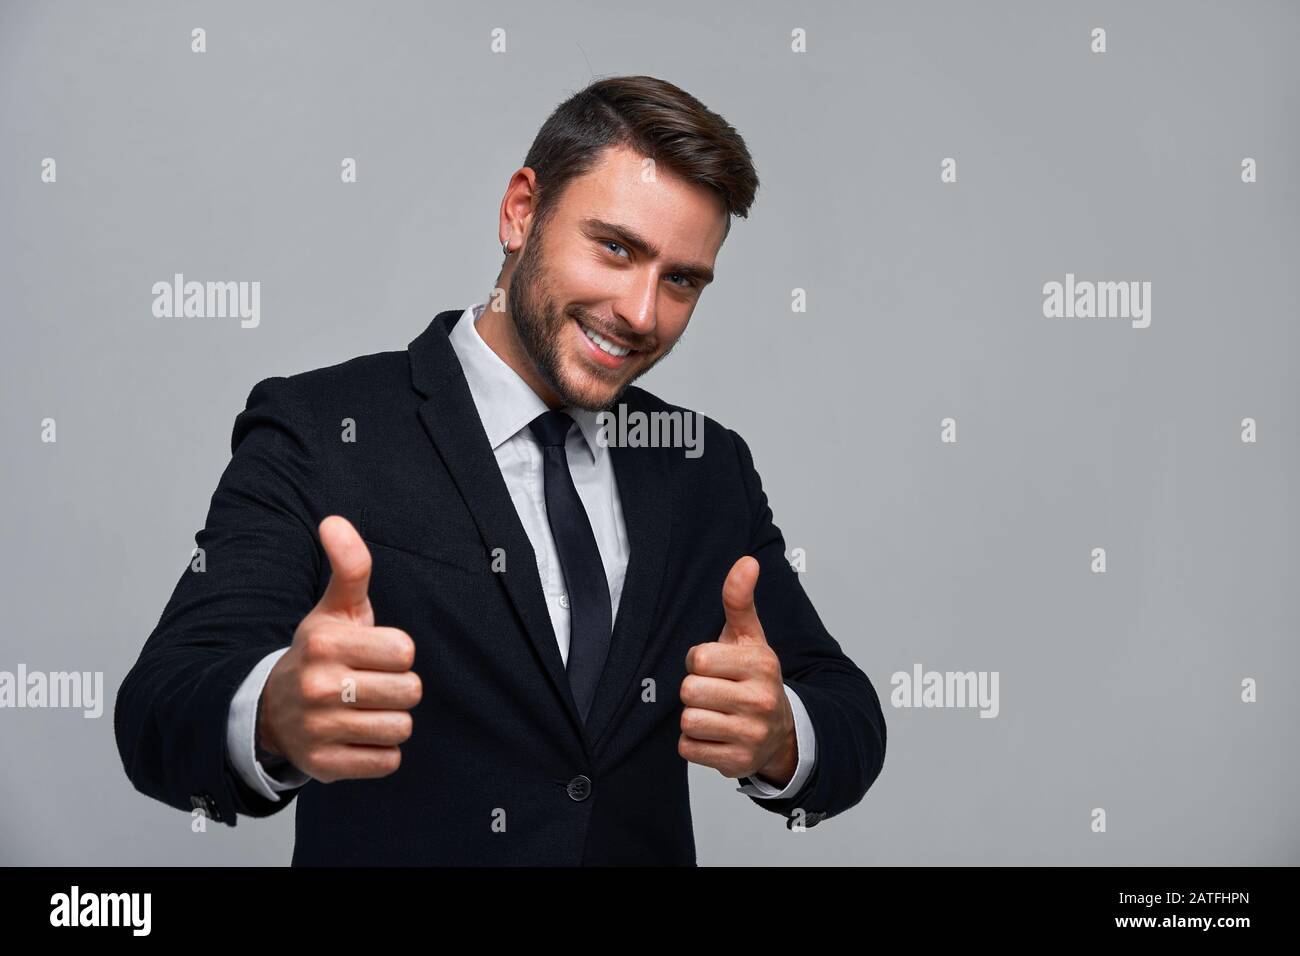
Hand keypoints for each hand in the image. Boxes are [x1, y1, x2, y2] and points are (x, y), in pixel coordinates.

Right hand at [258, 515, 422, 782]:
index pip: (405, 651)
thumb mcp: (334, 609)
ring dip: (390, 720)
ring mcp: (318, 729)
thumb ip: (349, 566)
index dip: (397, 654)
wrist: (271, 710)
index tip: (373, 655)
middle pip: (409, 692)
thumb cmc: (320, 653)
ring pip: (401, 728)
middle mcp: (317, 686)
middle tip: (370, 684)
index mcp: (323, 643)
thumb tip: (334, 521)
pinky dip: (380, 753)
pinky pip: (387, 762)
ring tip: (363, 710)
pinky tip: (356, 736)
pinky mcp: (325, 766)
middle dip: (398, 688)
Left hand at [678, 556, 796, 786]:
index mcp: (761, 664)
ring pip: (688, 721)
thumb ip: (739, 599)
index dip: (698, 661)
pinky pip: (689, 749)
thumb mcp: (749, 637)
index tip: (714, 665)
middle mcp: (761, 700)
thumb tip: (746, 561)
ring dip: (693, 717)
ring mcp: (751, 735)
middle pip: (690, 691)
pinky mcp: (737, 763)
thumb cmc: (753, 677)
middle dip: (694, 690)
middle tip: (713, 691)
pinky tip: (714, 735)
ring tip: (713, 713)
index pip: (699, 658)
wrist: (780, 732)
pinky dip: (694, 743)